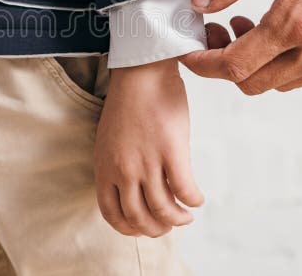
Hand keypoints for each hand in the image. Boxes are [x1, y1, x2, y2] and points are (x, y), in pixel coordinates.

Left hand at [95, 59, 203, 237]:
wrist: (142, 72)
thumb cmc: (129, 102)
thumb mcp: (110, 139)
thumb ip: (116, 165)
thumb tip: (131, 188)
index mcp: (104, 167)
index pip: (112, 213)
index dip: (129, 228)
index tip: (143, 228)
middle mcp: (123, 169)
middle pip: (138, 218)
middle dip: (156, 229)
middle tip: (169, 225)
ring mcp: (146, 162)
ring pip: (162, 210)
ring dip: (177, 219)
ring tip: (185, 216)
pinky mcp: (171, 151)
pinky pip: (184, 190)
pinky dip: (193, 201)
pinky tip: (197, 199)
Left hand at [184, 0, 301, 93]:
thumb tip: (201, 2)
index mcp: (299, 22)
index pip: (236, 66)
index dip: (203, 63)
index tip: (189, 50)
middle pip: (253, 83)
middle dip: (224, 64)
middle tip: (215, 31)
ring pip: (279, 82)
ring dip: (254, 62)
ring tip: (246, 23)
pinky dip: (282, 60)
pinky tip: (279, 27)